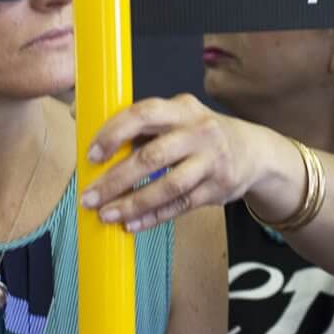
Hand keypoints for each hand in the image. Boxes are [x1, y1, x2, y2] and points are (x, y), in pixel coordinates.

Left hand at [81, 94, 260, 230]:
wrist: (253, 151)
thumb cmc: (199, 133)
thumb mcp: (176, 116)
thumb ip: (137, 122)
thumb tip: (79, 114)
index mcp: (182, 108)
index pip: (143, 114)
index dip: (114, 133)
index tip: (91, 155)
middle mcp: (199, 131)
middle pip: (152, 156)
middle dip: (116, 179)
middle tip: (89, 196)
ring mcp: (211, 161)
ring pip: (168, 186)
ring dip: (133, 203)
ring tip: (106, 215)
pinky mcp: (218, 188)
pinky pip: (180, 207)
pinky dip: (153, 217)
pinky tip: (131, 224)